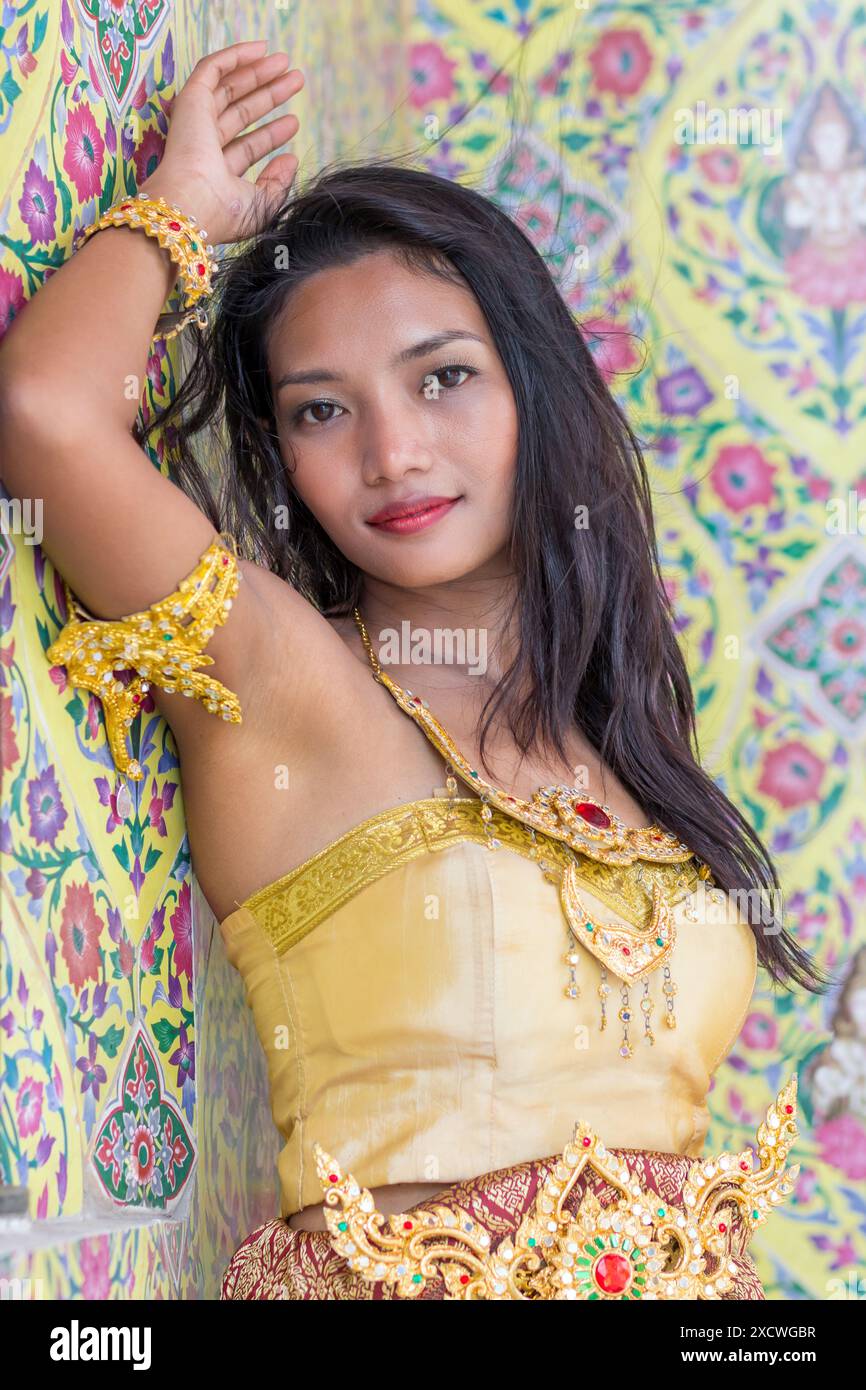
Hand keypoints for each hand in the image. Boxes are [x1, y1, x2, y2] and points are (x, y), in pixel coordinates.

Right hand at [139, 39, 303, 245]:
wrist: (192, 204)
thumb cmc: (223, 213)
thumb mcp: (260, 205)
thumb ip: (278, 184)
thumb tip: (291, 159)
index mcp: (217, 172)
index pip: (247, 146)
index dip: (271, 134)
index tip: (294, 122)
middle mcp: (204, 146)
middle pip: (241, 113)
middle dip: (269, 95)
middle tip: (295, 81)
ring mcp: (196, 121)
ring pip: (229, 89)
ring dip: (256, 73)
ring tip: (285, 63)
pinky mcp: (191, 100)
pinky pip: (212, 69)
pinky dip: (234, 56)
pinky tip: (259, 49)